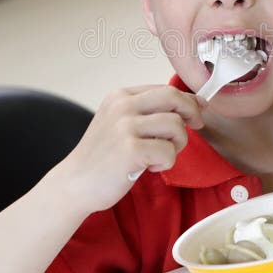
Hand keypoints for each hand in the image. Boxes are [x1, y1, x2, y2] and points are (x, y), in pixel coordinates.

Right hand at [56, 85, 206, 211]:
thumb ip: (149, 111)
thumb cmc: (103, 157)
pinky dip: (166, 162)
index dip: (188, 100)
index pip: (165, 89)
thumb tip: (194, 103)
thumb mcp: (119, 122)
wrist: (74, 183)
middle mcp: (123, 106)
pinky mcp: (131, 150)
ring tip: (160, 155)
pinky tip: (149, 167)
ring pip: (176, 125)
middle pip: (174, 97)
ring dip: (177, 144)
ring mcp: (126, 127)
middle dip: (192, 112)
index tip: (198, 111)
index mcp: (120, 96)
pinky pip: (169, 151)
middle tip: (196, 126)